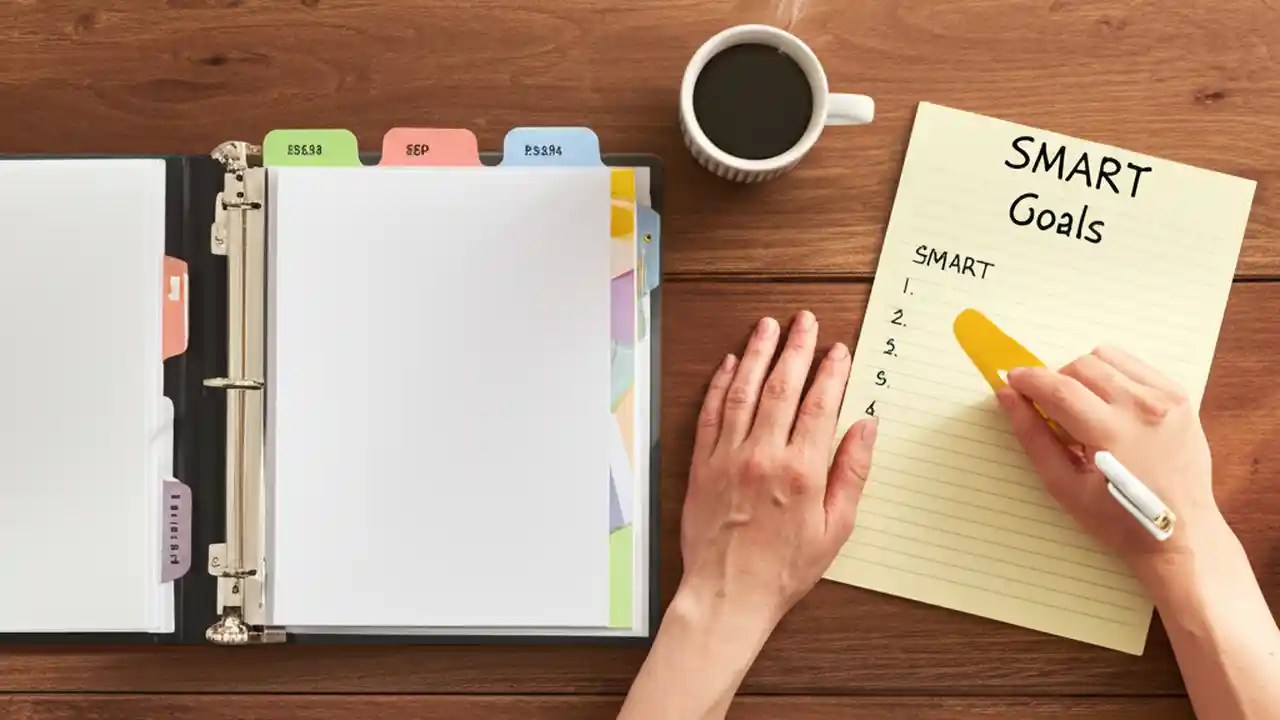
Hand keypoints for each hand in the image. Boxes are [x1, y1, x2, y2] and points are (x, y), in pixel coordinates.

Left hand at [679, 311, 878, 627]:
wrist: (728, 594)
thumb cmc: (784, 569)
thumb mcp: (836, 528)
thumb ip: (852, 473)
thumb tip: (866, 427)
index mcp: (801, 471)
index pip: (819, 404)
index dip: (831, 371)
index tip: (838, 349)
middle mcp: (762, 455)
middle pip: (781, 386)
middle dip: (796, 348)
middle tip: (804, 321)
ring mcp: (728, 457)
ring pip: (743, 391)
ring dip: (756, 354)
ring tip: (767, 327)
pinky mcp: (702, 465)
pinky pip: (710, 414)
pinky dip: (720, 385)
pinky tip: (729, 364)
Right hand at [996, 346, 1226, 580]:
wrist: (1182, 532)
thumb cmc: (1119, 518)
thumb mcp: (1064, 486)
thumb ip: (1033, 436)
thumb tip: (1007, 397)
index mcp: (1112, 433)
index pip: (1060, 389)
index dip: (1029, 380)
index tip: (1013, 380)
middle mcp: (1143, 407)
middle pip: (1081, 366)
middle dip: (1056, 380)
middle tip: (1052, 408)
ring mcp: (1166, 398)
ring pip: (1107, 357)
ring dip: (1084, 374)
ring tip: (1084, 406)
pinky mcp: (1180, 395)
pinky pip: (1134, 365)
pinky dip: (1113, 375)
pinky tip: (1110, 404)